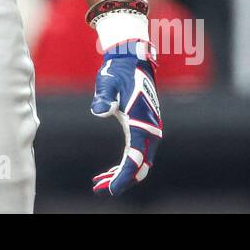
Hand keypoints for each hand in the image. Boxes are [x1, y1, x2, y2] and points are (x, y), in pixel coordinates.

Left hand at [90, 38, 161, 194]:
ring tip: (98, 185)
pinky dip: (122, 166)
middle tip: (99, 189)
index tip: (111, 189)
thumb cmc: (118, 71)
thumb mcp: (108, 82)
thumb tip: (101, 110)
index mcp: (143, 122)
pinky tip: (107, 173)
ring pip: (138, 163)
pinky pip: (135, 155)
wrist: (130, 60)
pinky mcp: (142, 130)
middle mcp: (150, 131)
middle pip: (139, 166)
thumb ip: (105, 97)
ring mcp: (148, 131)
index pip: (136, 157)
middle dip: (121, 180)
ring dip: (121, 175)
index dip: (124, 176)